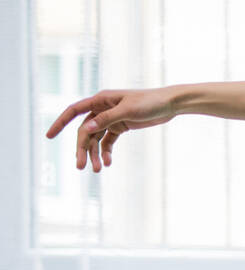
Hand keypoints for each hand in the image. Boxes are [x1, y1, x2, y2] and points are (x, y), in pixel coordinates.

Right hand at [46, 87, 179, 171]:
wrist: (170, 104)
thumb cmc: (150, 102)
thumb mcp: (128, 111)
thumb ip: (106, 119)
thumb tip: (85, 129)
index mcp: (101, 100)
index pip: (74, 111)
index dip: (60, 123)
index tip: (49, 136)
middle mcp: (102, 109)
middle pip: (85, 131)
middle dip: (82, 149)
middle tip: (81, 167)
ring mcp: (111, 118)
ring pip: (96, 138)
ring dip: (94, 153)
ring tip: (97, 169)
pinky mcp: (121, 126)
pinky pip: (108, 141)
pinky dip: (106, 152)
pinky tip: (107, 163)